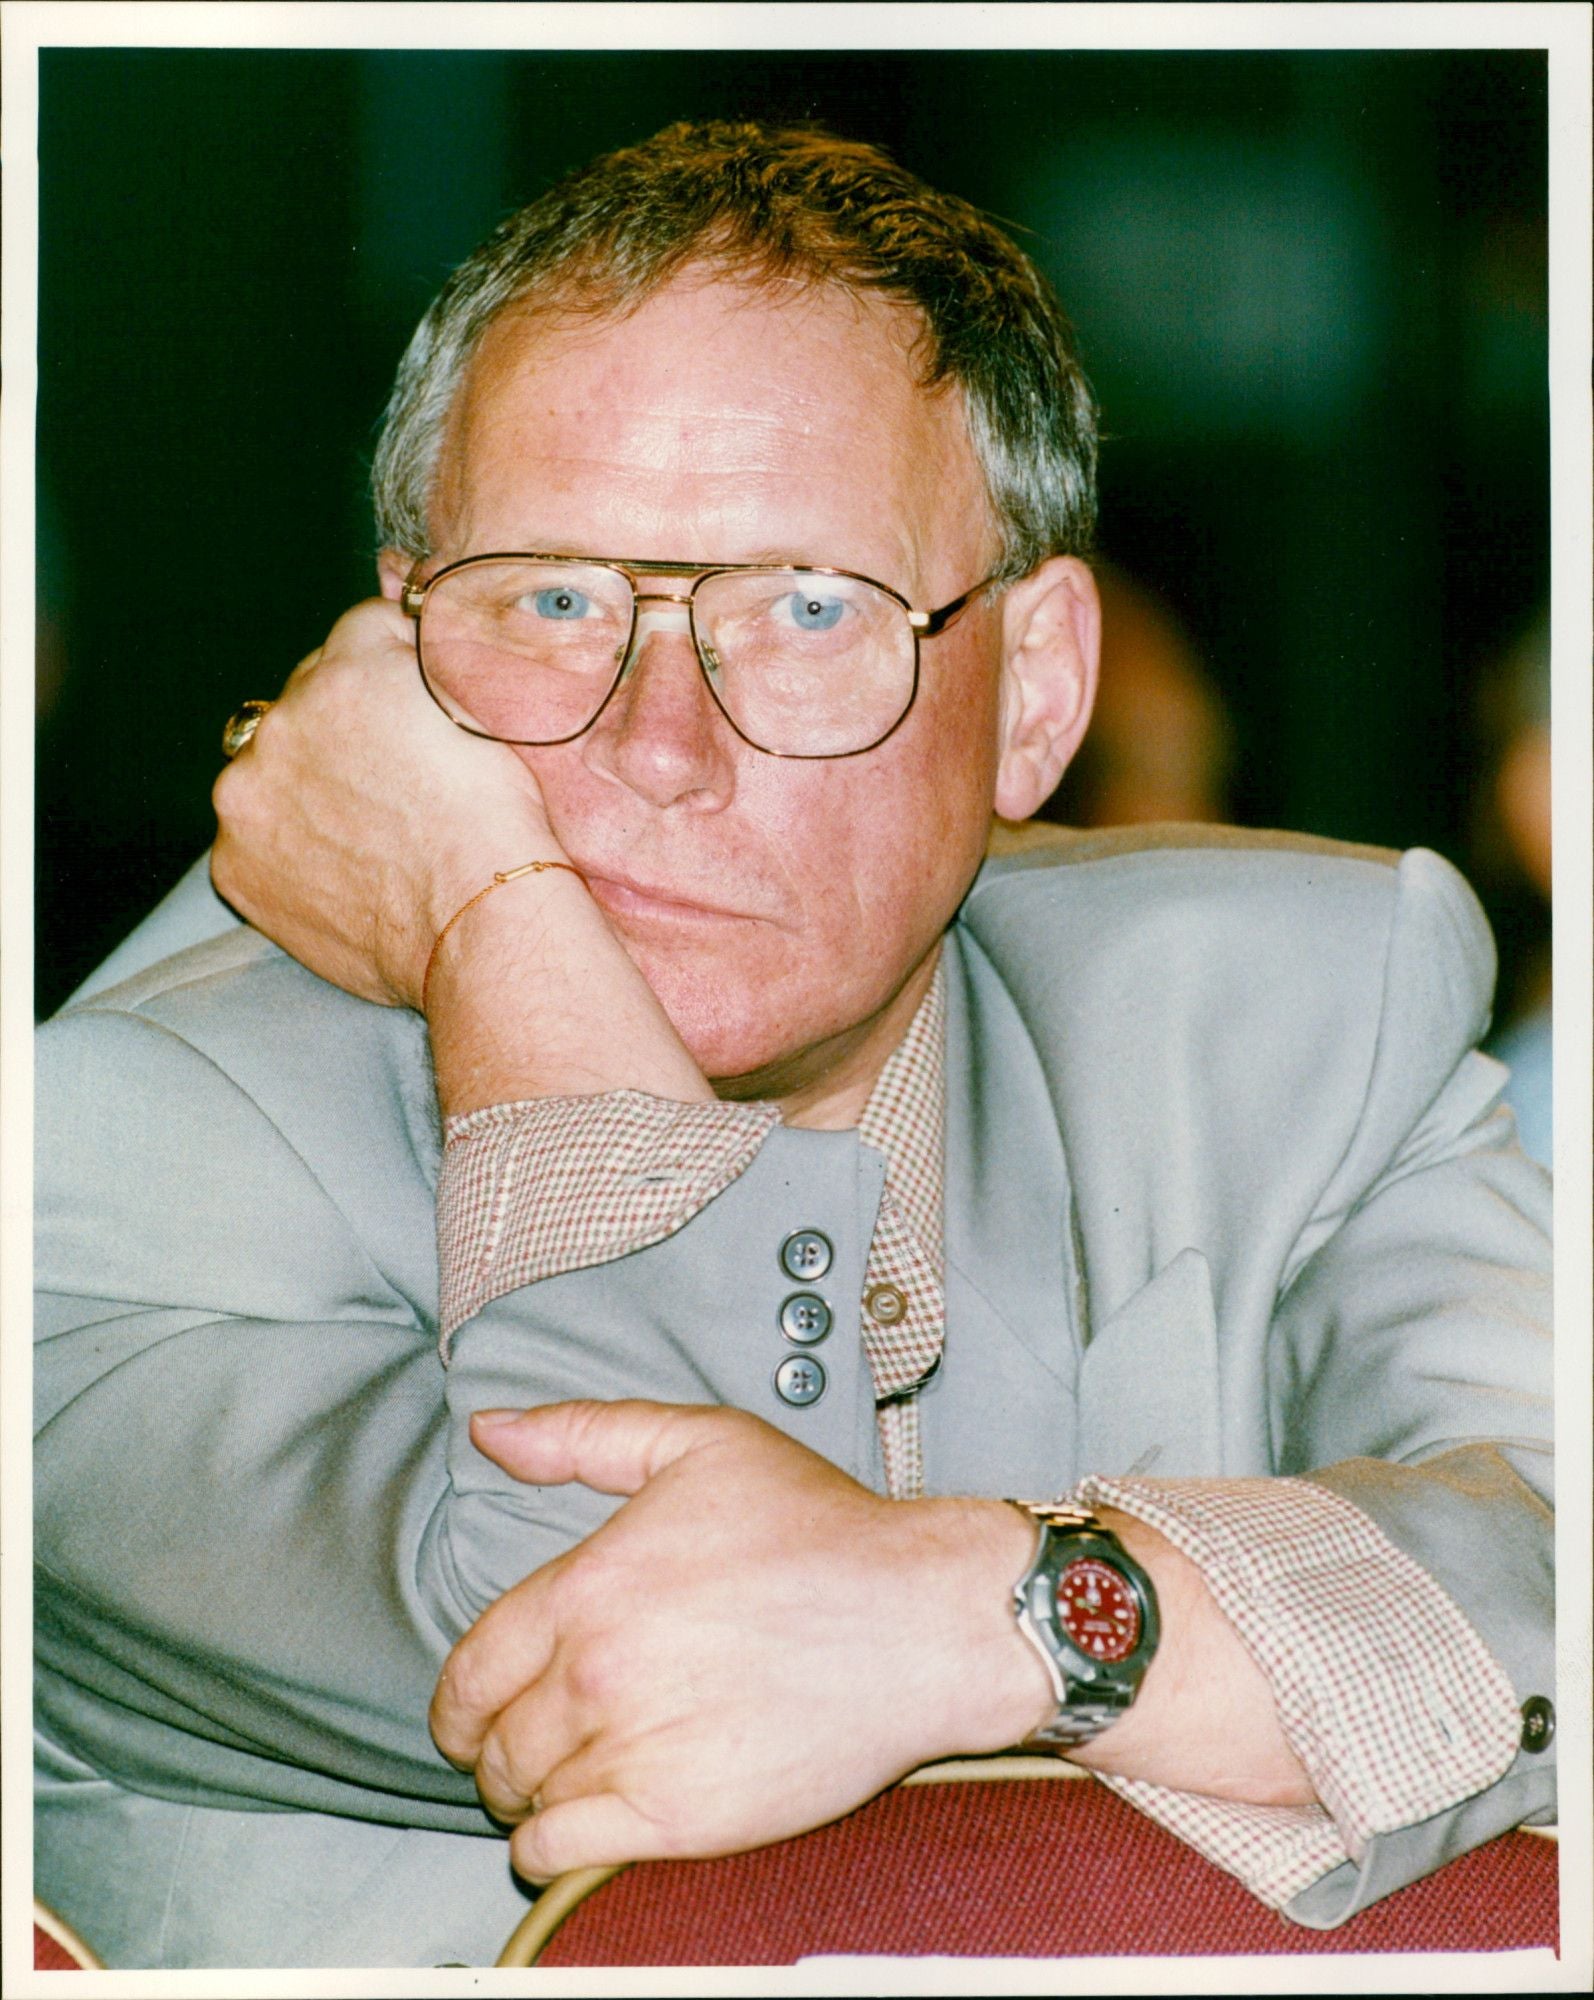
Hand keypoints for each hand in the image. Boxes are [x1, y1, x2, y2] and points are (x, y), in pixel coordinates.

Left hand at [211, 597, 557, 1007]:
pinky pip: (258, 834)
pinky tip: (341, 866)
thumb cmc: (497, 829)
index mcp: (349, 673)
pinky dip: (289, 845)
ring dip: (306, 782)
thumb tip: (405, 653)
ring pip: (272, 766)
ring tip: (364, 826)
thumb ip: (424, 670)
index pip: (362, 629)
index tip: (411, 690)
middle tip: (393, 773)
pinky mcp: (235, 864)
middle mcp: (283, 723)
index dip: (394, 659)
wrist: (480, 922)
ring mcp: (248, 797)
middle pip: (306, 696)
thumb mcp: (482, 714)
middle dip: (342, 722)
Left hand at [430, 1400, 1046, 1879]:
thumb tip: (490, 1430)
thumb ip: (582, 1434)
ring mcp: (634, 1749)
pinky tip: (586, 1824)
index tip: (479, 1709)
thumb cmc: (821, 1530)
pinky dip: (553, 1850)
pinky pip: (561, 1857)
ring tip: (572, 1778)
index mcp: (588, 1586)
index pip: (469, 1670)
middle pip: (492, 1744)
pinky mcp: (678, 1818)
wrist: (922, 1619)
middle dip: (499, 1749)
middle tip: (533, 1744)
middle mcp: (596, 1672)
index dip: (461, 1700)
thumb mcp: (700, 1444)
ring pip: (524, 1800)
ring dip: (534, 1795)